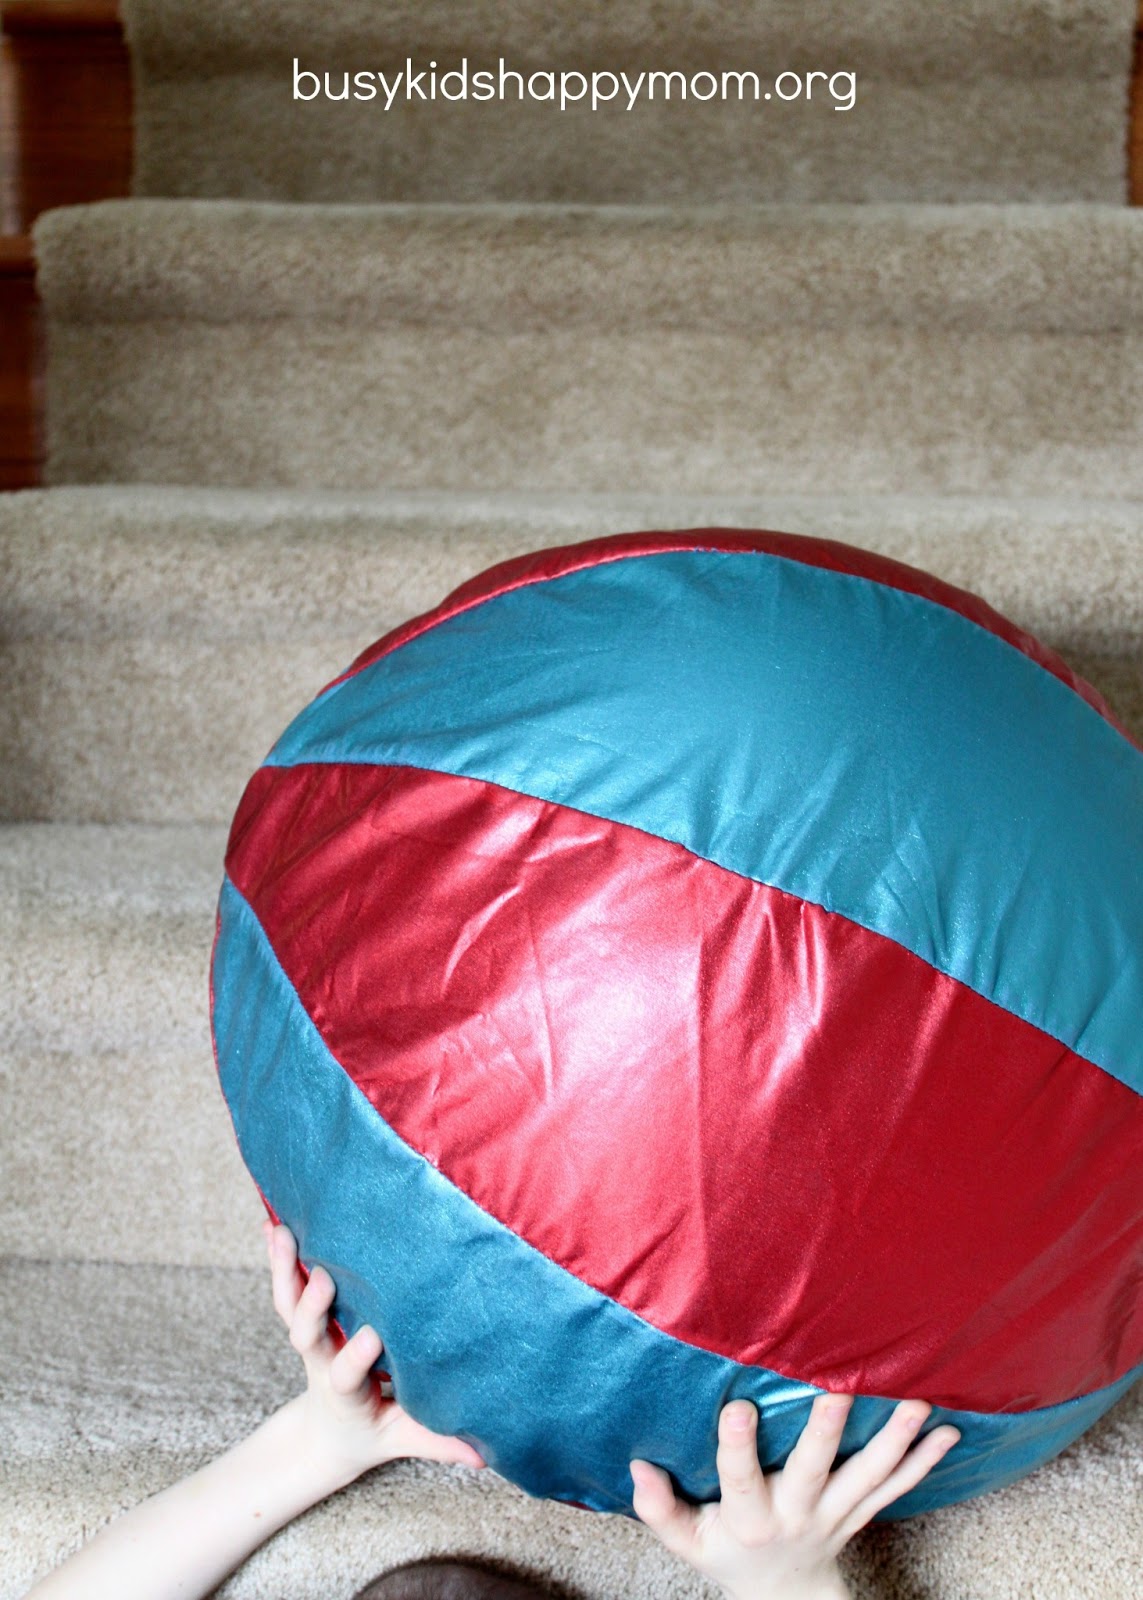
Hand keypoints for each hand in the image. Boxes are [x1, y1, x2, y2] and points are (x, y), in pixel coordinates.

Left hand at [266, 1220, 484, 1486]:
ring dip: (283, 1269)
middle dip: (311, 1307)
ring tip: (280, 1231)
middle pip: (306, 1335)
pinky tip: (271, 1223)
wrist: (323, 1435)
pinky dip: (278, 1258)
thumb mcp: (402, 1441)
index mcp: (345, 1394)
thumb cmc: (369, 1433)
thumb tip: (484, 1456)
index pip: (346, 1375)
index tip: (372, 1336)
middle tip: (322, 1276)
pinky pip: (284, 1288)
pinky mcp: (303, 1320)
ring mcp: (310, 1339)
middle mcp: (321, 1363)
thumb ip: (438, 1442)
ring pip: (287, 1306)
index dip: (354, 1357)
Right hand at [630, 1394, 959, 1599]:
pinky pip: (897, 1487)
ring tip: (918, 1404)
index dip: (737, 1446)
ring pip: (868, 1476)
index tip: (738, 1407)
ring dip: (895, 1441)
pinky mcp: (862, 1512)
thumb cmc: (729, 1554)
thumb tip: (638, 1466)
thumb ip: (661, 1508)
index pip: (739, 1479)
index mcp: (750, 1518)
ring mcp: (836, 1514)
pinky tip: (947, 1431)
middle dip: (825, 1432)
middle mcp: (797, 1514)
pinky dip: (924, 1461)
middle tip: (838, 1390)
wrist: (786, 1598)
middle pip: (812, 1471)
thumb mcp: (689, 1541)